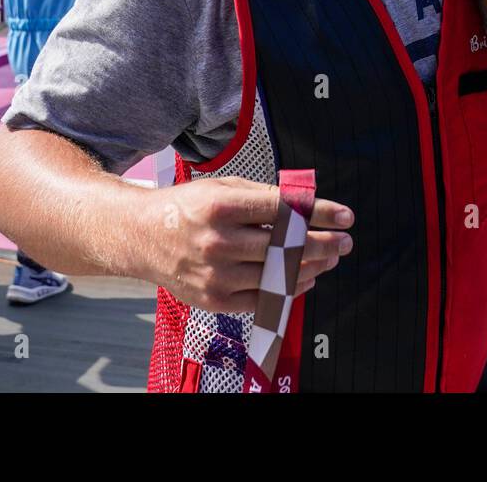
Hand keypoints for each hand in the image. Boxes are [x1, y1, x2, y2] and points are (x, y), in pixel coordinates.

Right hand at [145, 176, 353, 314]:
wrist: (141, 237)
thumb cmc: (188, 207)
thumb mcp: (224, 188)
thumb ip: (266, 196)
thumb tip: (310, 205)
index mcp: (221, 206)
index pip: (284, 211)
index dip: (321, 213)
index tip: (346, 216)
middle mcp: (217, 242)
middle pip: (285, 247)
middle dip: (324, 244)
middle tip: (345, 241)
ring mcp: (215, 274)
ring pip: (278, 276)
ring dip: (312, 267)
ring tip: (330, 258)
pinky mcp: (214, 299)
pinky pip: (263, 299)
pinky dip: (290, 289)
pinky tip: (306, 278)